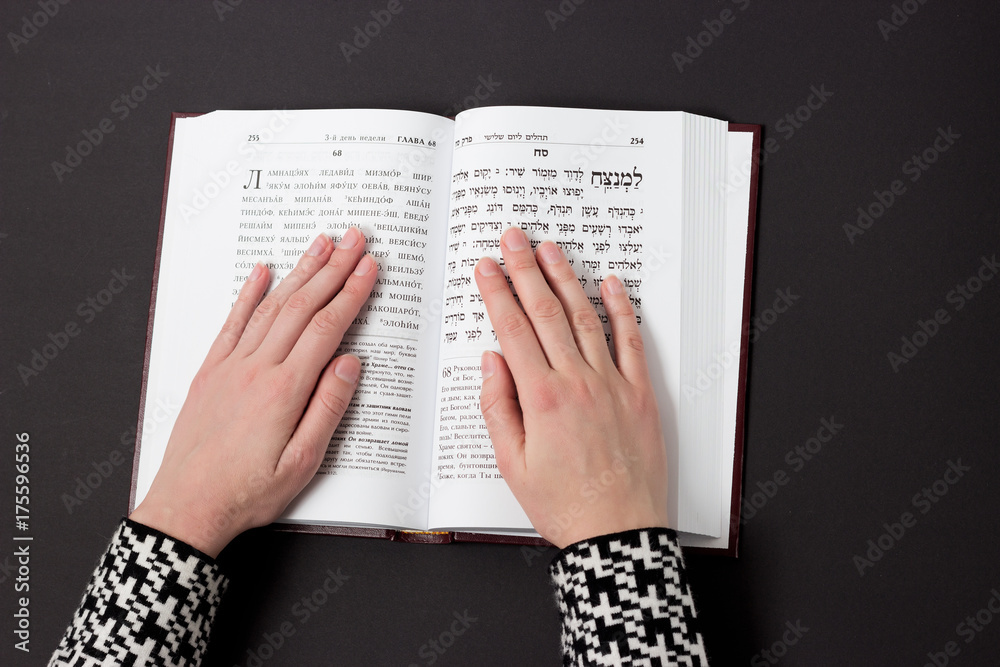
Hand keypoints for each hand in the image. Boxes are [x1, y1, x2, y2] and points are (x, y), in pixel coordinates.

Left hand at [130, 229, 376, 556]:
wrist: (187, 507)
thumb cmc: (247, 493)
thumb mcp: (302, 463)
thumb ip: (328, 409)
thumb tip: (350, 363)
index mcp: (284, 391)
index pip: (326, 328)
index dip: (351, 293)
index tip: (369, 267)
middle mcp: (256, 369)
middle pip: (302, 306)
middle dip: (332, 268)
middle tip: (353, 239)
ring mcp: (229, 367)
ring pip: (270, 307)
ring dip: (299, 272)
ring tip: (320, 244)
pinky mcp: (209, 372)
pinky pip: (232, 323)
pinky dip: (249, 293)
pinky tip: (262, 272)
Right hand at [476, 227, 668, 548]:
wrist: (618, 533)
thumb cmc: (563, 505)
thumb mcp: (512, 464)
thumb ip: (498, 407)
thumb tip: (491, 360)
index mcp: (541, 398)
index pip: (513, 329)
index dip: (497, 292)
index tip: (486, 266)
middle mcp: (577, 382)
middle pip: (546, 312)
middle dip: (526, 270)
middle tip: (513, 238)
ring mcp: (612, 384)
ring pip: (585, 318)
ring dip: (567, 279)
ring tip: (551, 249)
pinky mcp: (640, 394)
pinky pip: (631, 342)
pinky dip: (622, 310)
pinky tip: (612, 284)